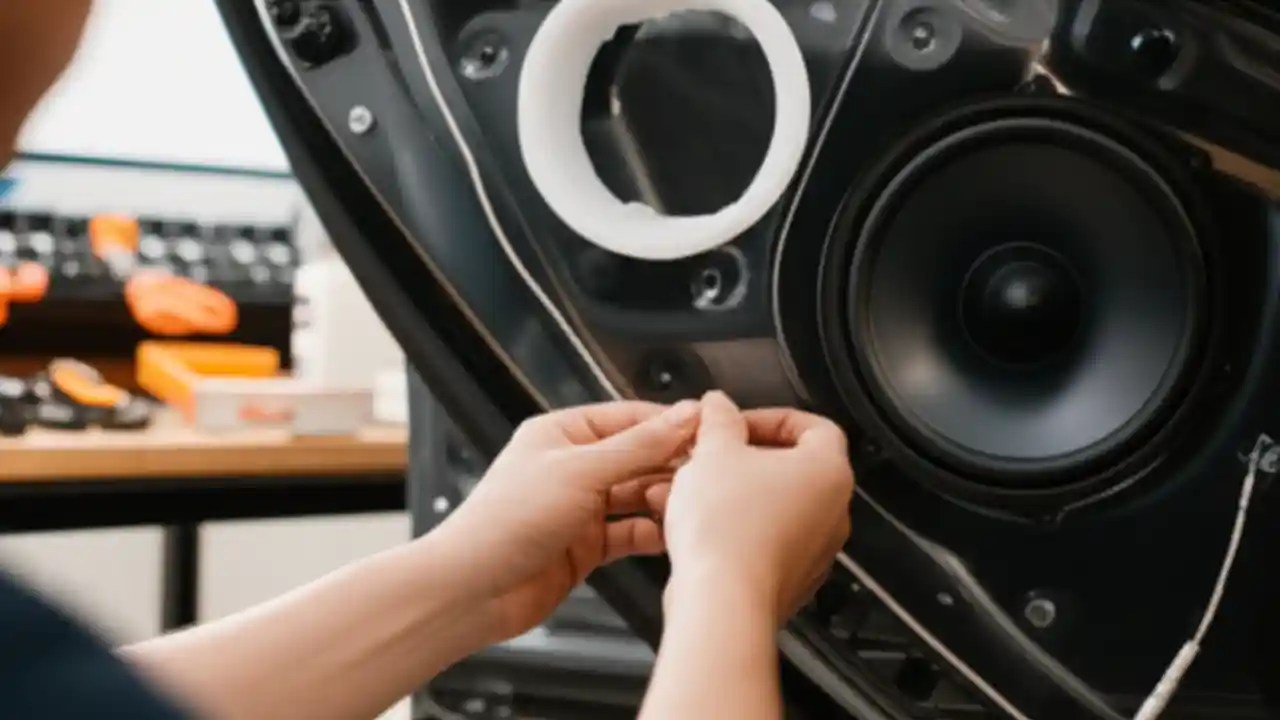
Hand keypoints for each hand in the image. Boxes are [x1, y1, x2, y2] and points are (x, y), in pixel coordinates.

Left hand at [433, 400, 698, 640]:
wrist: (472, 590)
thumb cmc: (505, 521)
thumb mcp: (581, 472)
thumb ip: (639, 445)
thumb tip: (685, 414)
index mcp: (562, 433)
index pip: (630, 418)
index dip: (670, 424)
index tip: (711, 431)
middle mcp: (572, 467)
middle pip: (637, 457)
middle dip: (670, 465)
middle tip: (708, 473)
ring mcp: (579, 507)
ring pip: (636, 496)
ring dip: (662, 500)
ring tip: (689, 506)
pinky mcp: (585, 546)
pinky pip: (629, 532)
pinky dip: (649, 533)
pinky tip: (669, 534)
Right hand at [662, 392, 852, 625]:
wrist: (723, 603)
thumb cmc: (726, 522)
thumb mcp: (713, 452)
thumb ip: (719, 420)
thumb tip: (720, 404)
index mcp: (829, 471)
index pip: (815, 426)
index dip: (770, 418)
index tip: (733, 424)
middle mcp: (834, 512)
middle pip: (793, 468)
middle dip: (744, 457)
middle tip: (708, 455)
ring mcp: (817, 552)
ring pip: (774, 507)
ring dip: (734, 494)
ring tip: (691, 491)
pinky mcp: (792, 583)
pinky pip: (765, 542)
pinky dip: (736, 530)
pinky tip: (696, 528)